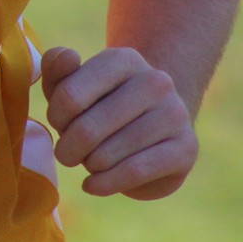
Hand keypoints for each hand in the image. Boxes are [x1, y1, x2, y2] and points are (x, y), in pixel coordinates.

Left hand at [42, 46, 196, 198]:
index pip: (70, 95)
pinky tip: (92, 185)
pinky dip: (105, 184)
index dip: (56, 118)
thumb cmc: (100, 105)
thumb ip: (56, 67)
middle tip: (68, 153)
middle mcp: (155, 81)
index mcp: (123, 59)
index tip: (60, 125)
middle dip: (69, 148)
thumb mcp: (71, 84)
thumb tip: (69, 57)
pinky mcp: (186, 148)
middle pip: (88, 128)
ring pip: (109, 153)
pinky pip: (135, 172)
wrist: (153, 131)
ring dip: (89, 165)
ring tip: (89, 162)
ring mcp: (175, 114)